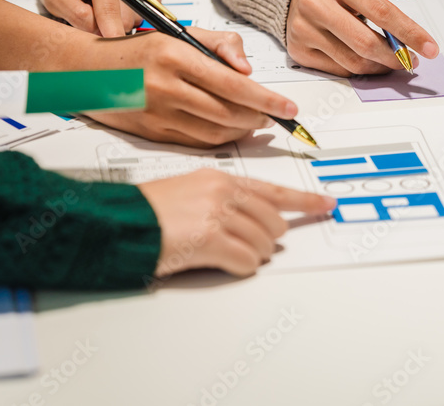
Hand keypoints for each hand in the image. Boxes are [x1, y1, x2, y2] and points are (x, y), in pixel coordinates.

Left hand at [35, 0, 162, 37]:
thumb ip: (76, 15)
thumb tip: (101, 31)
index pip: (109, 6)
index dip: (111, 30)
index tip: (115, 48)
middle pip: (129, 11)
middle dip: (114, 23)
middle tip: (97, 16)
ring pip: (143, 9)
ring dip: (126, 13)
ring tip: (108, 2)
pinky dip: (140, 5)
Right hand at [85, 28, 296, 146]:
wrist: (84, 69)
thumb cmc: (137, 50)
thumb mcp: (178, 33)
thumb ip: (220, 45)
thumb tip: (248, 70)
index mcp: (175, 55)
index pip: (232, 83)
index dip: (265, 99)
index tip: (288, 108)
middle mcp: (165, 85)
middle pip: (227, 112)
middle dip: (258, 118)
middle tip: (274, 116)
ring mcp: (157, 112)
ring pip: (215, 132)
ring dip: (243, 131)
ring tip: (256, 122)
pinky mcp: (151, 132)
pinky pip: (196, 142)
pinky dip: (220, 139)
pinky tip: (231, 131)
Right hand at [139, 170, 335, 276]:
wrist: (117, 225)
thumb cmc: (147, 214)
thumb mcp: (190, 192)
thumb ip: (224, 198)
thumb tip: (256, 219)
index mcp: (220, 178)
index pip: (274, 190)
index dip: (305, 200)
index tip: (326, 204)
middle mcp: (222, 192)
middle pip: (274, 221)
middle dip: (267, 238)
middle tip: (248, 245)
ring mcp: (217, 214)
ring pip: (263, 243)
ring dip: (253, 255)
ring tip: (229, 254)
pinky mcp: (210, 239)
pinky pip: (247, 260)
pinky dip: (241, 267)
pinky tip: (225, 263)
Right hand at [286, 0, 438, 75]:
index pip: (381, 11)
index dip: (410, 32)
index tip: (429, 47)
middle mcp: (315, 4)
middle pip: (366, 43)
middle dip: (395, 56)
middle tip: (412, 59)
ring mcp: (304, 30)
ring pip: (353, 62)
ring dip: (380, 66)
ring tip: (393, 60)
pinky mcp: (299, 50)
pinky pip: (339, 70)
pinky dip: (360, 69)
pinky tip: (370, 61)